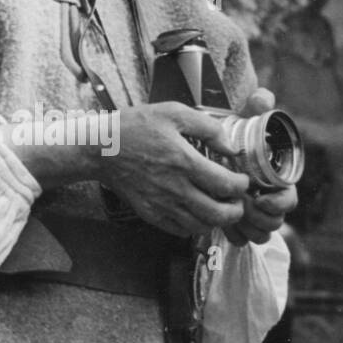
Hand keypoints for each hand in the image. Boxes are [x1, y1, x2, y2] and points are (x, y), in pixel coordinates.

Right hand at [99, 101, 250, 238]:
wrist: (100, 149)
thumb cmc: (135, 127)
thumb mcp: (173, 112)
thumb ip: (207, 127)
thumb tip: (230, 146)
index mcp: (184, 162)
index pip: (226, 185)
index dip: (241, 186)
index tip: (242, 181)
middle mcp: (175, 188)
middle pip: (218, 214)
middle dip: (236, 211)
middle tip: (237, 202)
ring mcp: (161, 204)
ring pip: (200, 227)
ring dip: (216, 221)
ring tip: (219, 208)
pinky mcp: (150, 214)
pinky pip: (180, 230)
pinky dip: (194, 226)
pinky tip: (195, 212)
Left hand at [221, 87, 297, 246]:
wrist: (218, 149)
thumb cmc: (238, 134)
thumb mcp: (246, 118)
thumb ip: (257, 105)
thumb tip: (263, 98)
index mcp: (279, 180)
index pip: (289, 201)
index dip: (277, 204)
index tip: (258, 197)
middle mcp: (271, 199)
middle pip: (275, 223)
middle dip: (258, 219)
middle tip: (240, 206)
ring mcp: (256, 214)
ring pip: (259, 234)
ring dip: (246, 229)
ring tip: (229, 215)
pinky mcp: (240, 224)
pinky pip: (242, 240)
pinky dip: (233, 235)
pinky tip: (221, 224)